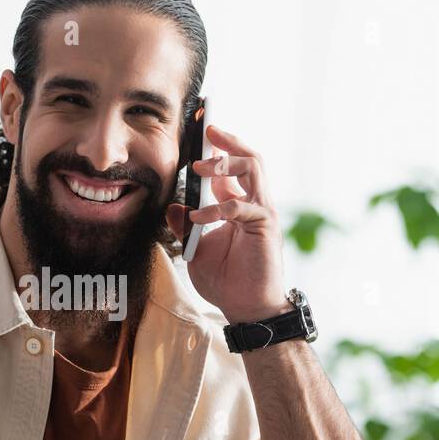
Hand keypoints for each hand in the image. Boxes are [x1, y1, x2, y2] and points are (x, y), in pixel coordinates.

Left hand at [166, 124, 288, 323]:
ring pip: (253, 169)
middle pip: (249, 158)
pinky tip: (198, 217)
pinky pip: (241, 207)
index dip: (218, 148)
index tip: (201, 130)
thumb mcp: (196, 250)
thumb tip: (173, 206)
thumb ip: (185, 226)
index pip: (232, 168)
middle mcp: (253, 203)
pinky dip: (217, 208)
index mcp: (238, 206)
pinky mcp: (265, 226)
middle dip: (228, 141)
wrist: (246, 308)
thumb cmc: (226, 281)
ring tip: (201, 166)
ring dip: (226, 162)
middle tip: (208, 130)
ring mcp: (262, 212)